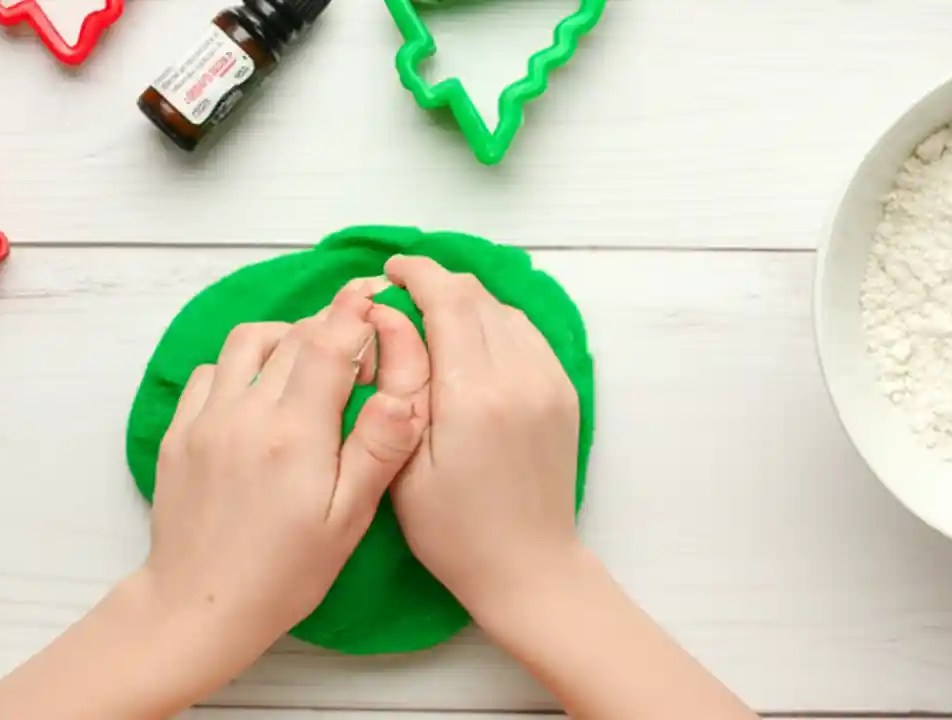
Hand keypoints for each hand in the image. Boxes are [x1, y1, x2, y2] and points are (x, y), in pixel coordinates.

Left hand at [141, 279, 429, 680]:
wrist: (199, 605)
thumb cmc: (284, 573)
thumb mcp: (346, 522)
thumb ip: (376, 452)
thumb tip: (403, 393)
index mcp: (296, 433)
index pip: (328, 344)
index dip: (353, 310)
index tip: (373, 291)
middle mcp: (247, 413)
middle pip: (293, 336)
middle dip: (329, 325)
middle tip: (355, 342)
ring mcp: (207, 419)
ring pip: (247, 342)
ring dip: (284, 336)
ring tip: (307, 362)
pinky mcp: (179, 431)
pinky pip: (211, 371)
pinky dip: (241, 364)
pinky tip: (259, 392)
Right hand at [385, 256, 581, 617]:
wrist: (528, 568)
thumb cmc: (452, 530)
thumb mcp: (404, 463)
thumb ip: (399, 381)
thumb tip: (387, 315)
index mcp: (474, 396)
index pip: (448, 301)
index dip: (416, 274)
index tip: (388, 271)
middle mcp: (520, 377)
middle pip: (477, 297)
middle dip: (437, 284)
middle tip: (401, 297)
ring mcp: (550, 383)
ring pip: (505, 310)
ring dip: (467, 303)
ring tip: (432, 320)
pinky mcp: (564, 394)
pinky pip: (528, 335)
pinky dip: (495, 325)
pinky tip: (471, 345)